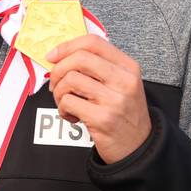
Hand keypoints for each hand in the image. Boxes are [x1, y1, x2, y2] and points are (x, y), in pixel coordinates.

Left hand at [45, 34, 150, 164]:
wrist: (138, 146)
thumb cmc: (124, 113)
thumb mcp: (121, 84)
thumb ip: (98, 67)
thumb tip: (60, 56)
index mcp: (128, 67)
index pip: (93, 43)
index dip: (67, 46)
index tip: (53, 56)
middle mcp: (124, 81)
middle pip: (79, 58)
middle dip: (58, 70)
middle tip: (56, 83)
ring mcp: (114, 100)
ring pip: (70, 80)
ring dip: (59, 93)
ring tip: (67, 103)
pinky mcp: (102, 118)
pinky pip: (68, 102)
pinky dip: (62, 109)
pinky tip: (72, 115)